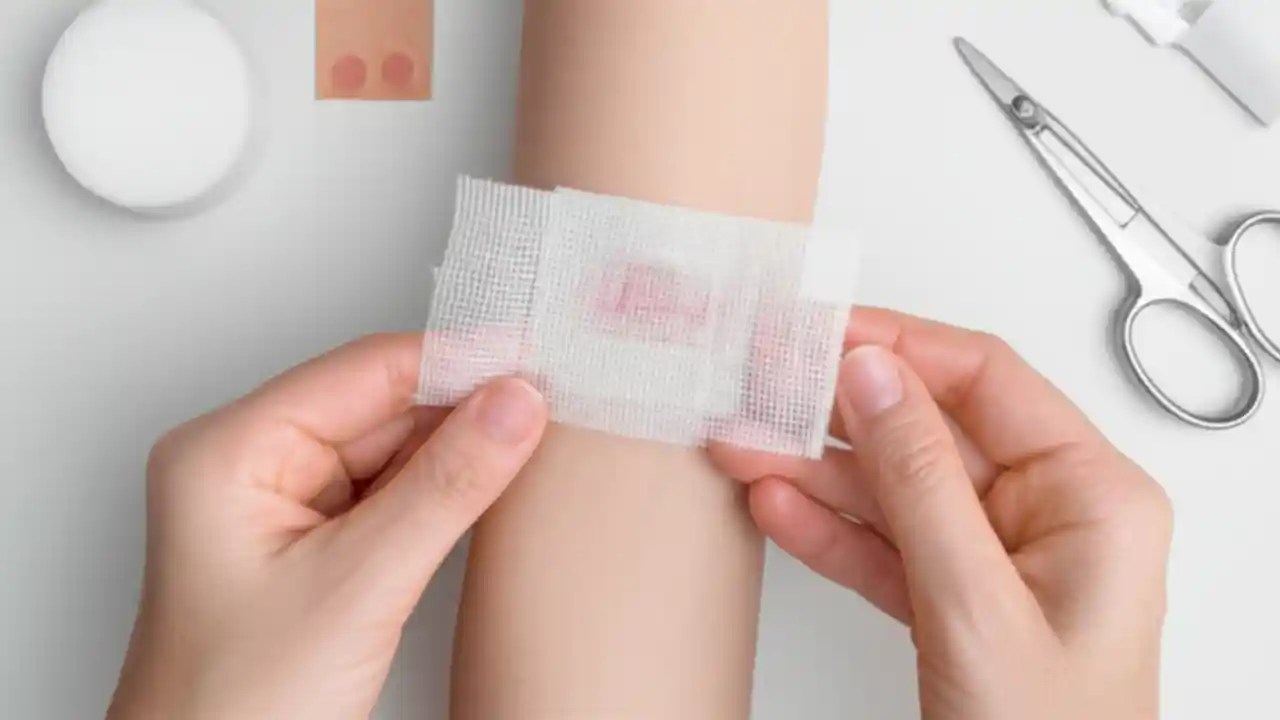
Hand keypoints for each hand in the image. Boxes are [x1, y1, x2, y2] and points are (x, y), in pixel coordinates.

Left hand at [107, 334, 547, 718]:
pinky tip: (489, 482)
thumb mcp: (357, 586)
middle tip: (548, 403)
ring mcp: (282, 505)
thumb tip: (512, 405)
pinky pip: (389, 492)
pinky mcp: (314, 544)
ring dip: (459, 447)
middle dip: (464, 405)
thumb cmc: (233, 707)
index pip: (363, 372)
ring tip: (531, 438)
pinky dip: (442, 489)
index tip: (531, 360)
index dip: (454, 361)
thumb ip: (444, 487)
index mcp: (230, 452)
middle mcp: (250, 465)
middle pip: (381, 404)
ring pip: (392, 448)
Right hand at [711, 308, 1171, 719]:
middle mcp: (1049, 515)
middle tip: (763, 388)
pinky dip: (826, 528)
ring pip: (891, 488)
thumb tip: (874, 376)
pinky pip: (881, 543)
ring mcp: (996, 556)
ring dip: (813, 471)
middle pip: (926, 430)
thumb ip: (922, 482)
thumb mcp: (979, 603)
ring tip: (745, 446)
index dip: (896, 346)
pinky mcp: (953, 597)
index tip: (821, 333)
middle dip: (834, 416)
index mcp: (1092, 496)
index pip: (984, 380)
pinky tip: (777, 504)